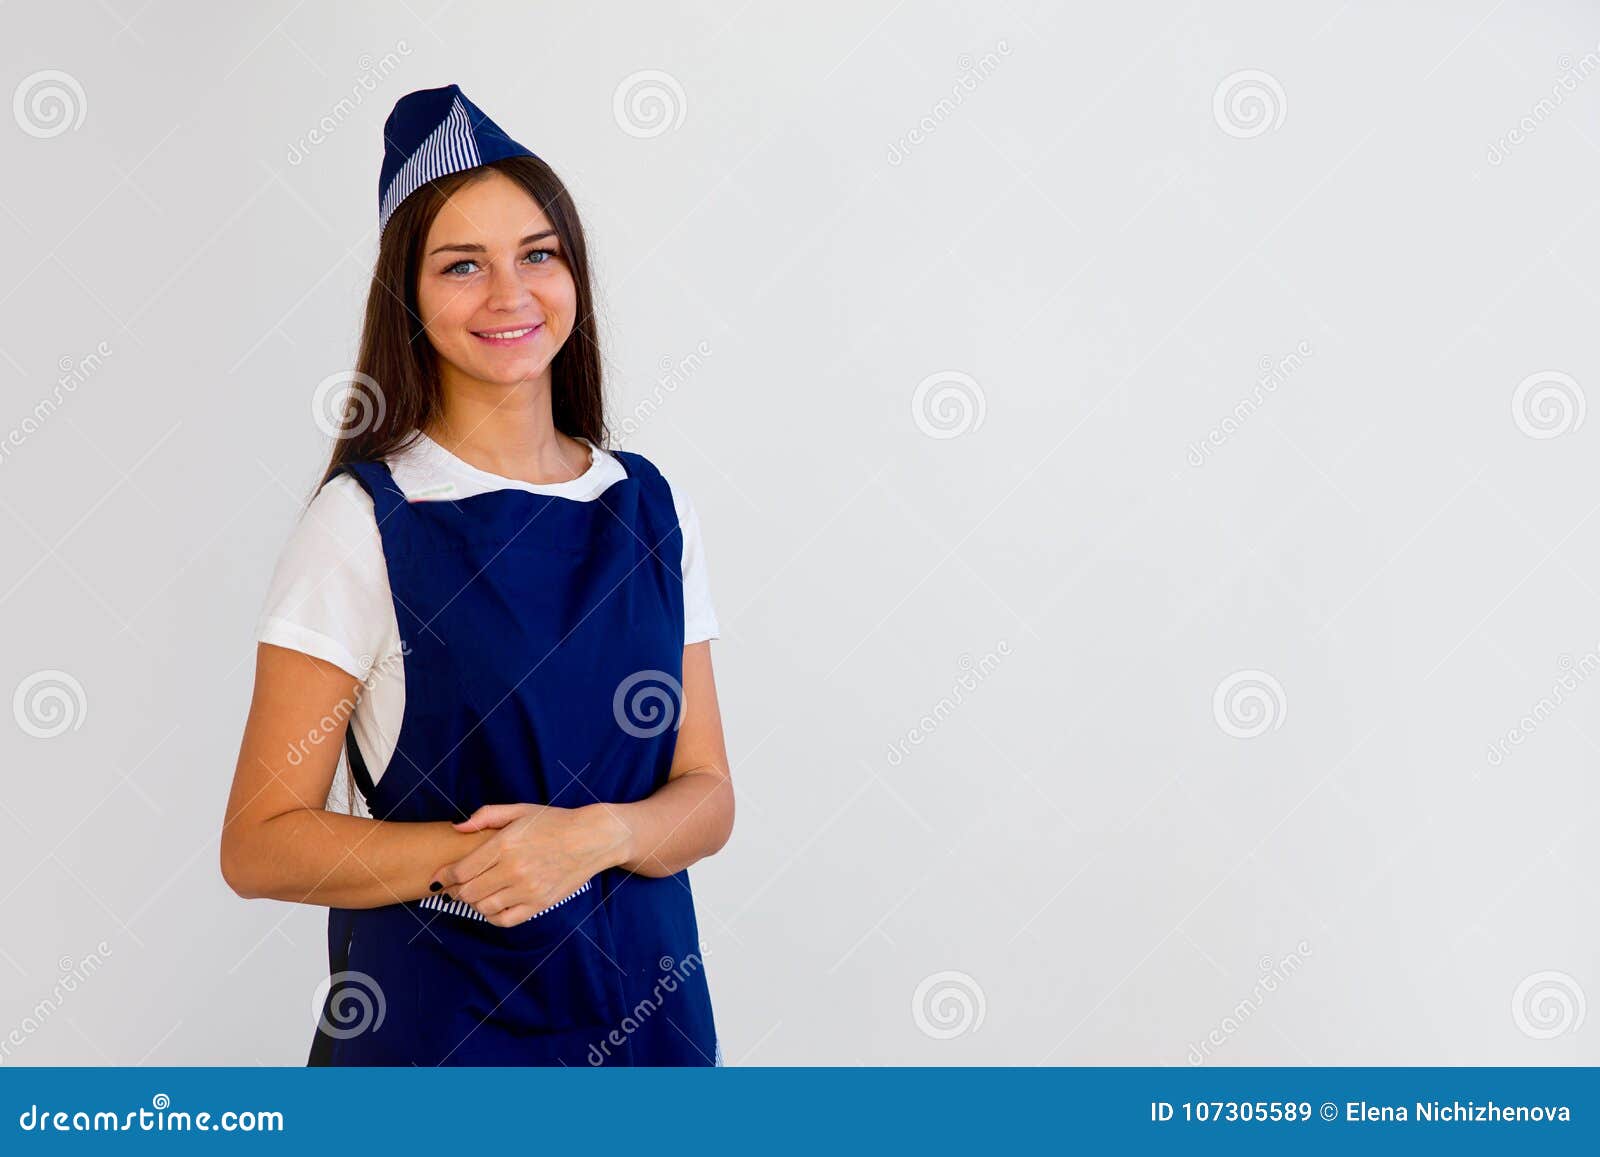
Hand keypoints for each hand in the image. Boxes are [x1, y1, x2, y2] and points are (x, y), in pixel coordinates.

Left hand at [430, 803, 630, 926]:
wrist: (592, 838)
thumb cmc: (555, 822)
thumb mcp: (520, 810)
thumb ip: (486, 816)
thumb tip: (457, 827)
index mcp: (505, 844)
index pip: (461, 870)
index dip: (444, 877)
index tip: (439, 879)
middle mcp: (513, 869)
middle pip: (468, 892)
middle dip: (457, 890)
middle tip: (456, 886)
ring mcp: (527, 889)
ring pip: (483, 908)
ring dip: (475, 902)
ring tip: (478, 893)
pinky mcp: (540, 904)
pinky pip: (505, 920)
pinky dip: (493, 915)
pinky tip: (495, 904)